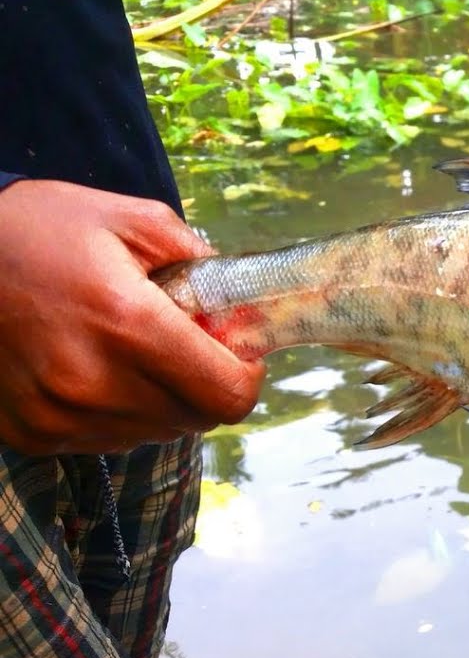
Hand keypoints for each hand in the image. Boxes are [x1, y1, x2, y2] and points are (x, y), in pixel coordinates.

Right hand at [0, 179, 266, 455]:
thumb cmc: (39, 229)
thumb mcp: (131, 218)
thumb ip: (198, 259)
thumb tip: (238, 298)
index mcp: (129, 326)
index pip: (227, 394)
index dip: (245, 374)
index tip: (236, 350)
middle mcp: (95, 384)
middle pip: (198, 418)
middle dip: (206, 383)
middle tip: (186, 345)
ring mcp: (59, 417)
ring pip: (155, 431)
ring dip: (162, 399)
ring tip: (130, 351)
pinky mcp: (33, 434)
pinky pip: (107, 438)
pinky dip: (118, 411)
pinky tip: (92, 367)